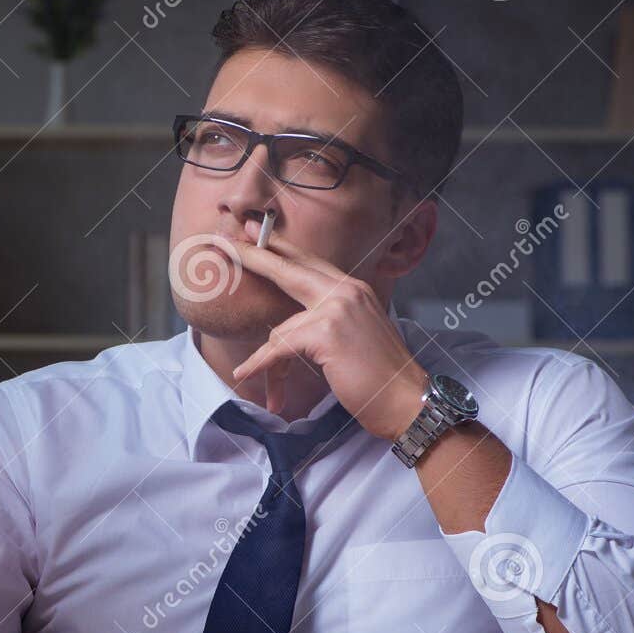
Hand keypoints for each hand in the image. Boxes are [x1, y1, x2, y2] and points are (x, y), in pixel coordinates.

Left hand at [229, 241, 428, 441]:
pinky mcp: (327, 333)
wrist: (407, 400)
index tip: (254, 232)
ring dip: (266, 360)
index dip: (281, 248)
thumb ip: (329, 320)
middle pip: (290, 270)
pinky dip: (260, 364)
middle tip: (227, 241)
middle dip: (256, 256)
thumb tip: (297, 323)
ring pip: (282, 328)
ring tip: (253, 377)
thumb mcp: (355, 335)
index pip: (310, 263)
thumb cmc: (379, 377)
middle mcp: (347, 291)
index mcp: (354, 289)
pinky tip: (244, 373)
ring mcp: (338, 309)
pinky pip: (279, 348)